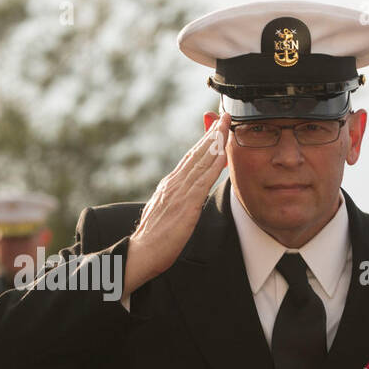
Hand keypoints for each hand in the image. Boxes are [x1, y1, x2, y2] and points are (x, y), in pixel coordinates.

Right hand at [123, 113, 229, 297]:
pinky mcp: (187, 203)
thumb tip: (178, 197)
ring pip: (201, 160)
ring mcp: (180, 191)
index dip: (204, 142)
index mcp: (169, 185)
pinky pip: (204, 178)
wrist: (141, 252)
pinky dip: (215, 163)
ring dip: (216, 141)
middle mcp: (174, 183)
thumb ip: (171, 202)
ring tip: (227, 125)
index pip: (190, 158)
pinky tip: (224, 152)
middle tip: (225, 117)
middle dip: (212, 133)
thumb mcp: (162, 213)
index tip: (215, 128)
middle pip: (197, 153)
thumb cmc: (152, 239)